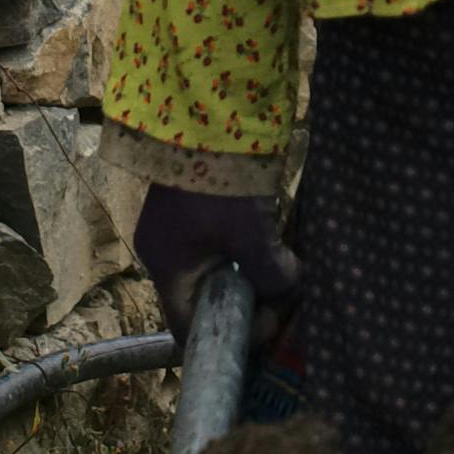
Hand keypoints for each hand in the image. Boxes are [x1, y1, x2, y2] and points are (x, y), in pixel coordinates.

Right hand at [133, 188, 300, 339]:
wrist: (209, 115)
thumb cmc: (222, 184)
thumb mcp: (252, 235)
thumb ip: (272, 274)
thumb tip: (289, 288)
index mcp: (166, 267)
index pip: (186, 329)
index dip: (226, 338)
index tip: (266, 323)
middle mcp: (163, 253)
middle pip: (203, 300)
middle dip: (242, 305)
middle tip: (281, 299)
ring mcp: (176, 228)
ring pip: (213, 271)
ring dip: (246, 276)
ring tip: (282, 272)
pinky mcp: (192, 208)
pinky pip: (217, 246)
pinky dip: (243, 252)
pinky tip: (270, 244)